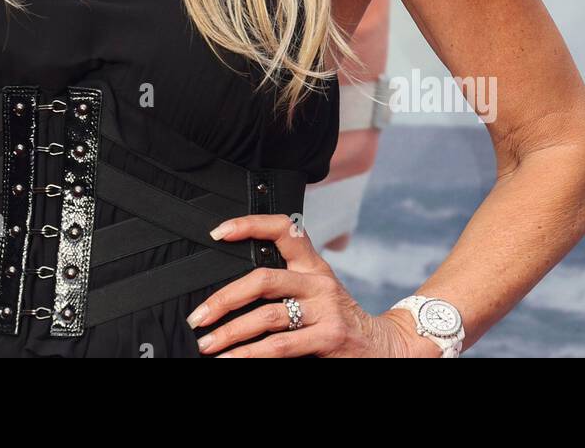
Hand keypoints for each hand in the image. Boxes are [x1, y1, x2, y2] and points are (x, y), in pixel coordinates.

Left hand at [185, 214, 441, 357]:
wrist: (386, 347)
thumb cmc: (338, 320)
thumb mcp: (317, 293)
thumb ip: (284, 285)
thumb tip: (230, 295)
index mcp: (313, 265)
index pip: (284, 229)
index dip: (249, 225)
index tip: (217, 232)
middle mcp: (318, 281)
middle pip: (263, 279)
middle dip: (224, 298)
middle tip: (198, 316)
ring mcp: (325, 309)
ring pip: (267, 316)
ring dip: (230, 333)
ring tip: (208, 344)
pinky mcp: (328, 337)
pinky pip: (281, 346)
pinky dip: (251, 354)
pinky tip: (233, 359)